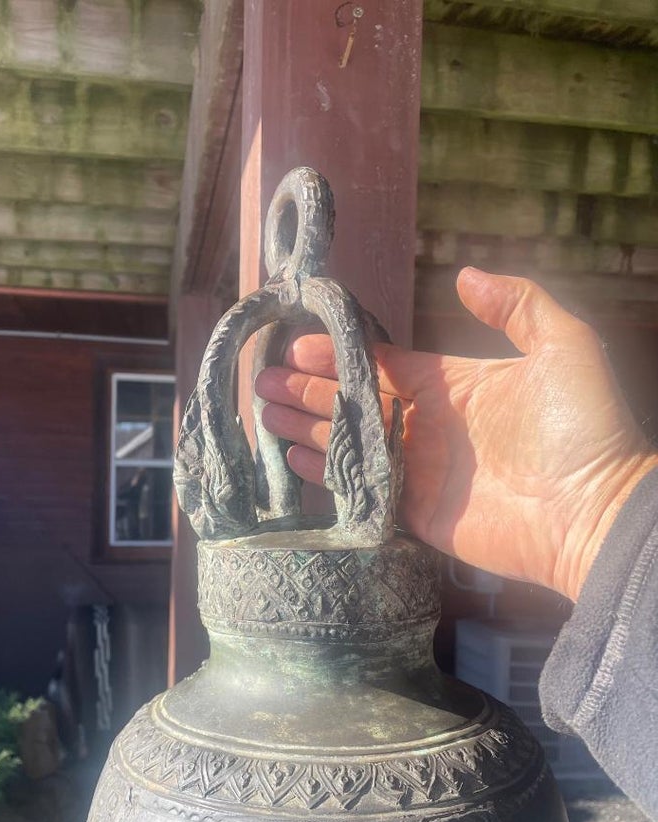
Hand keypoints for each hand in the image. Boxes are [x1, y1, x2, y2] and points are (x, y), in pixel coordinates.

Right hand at [255, 268, 657, 600]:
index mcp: (453, 384)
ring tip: (263, 414)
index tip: (298, 343)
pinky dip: (325, 474)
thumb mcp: (562, 345)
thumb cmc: (583, 426)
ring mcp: (419, 471)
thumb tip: (464, 275)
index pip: (383, 363)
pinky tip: (291, 457)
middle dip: (308, 389)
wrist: (593, 511)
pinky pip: (361, 488)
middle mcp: (429, 425)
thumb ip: (517, 304)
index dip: (340, 352)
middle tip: (262, 380)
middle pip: (354, 400)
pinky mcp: (415, 513)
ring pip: (349, 441)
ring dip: (306, 427)